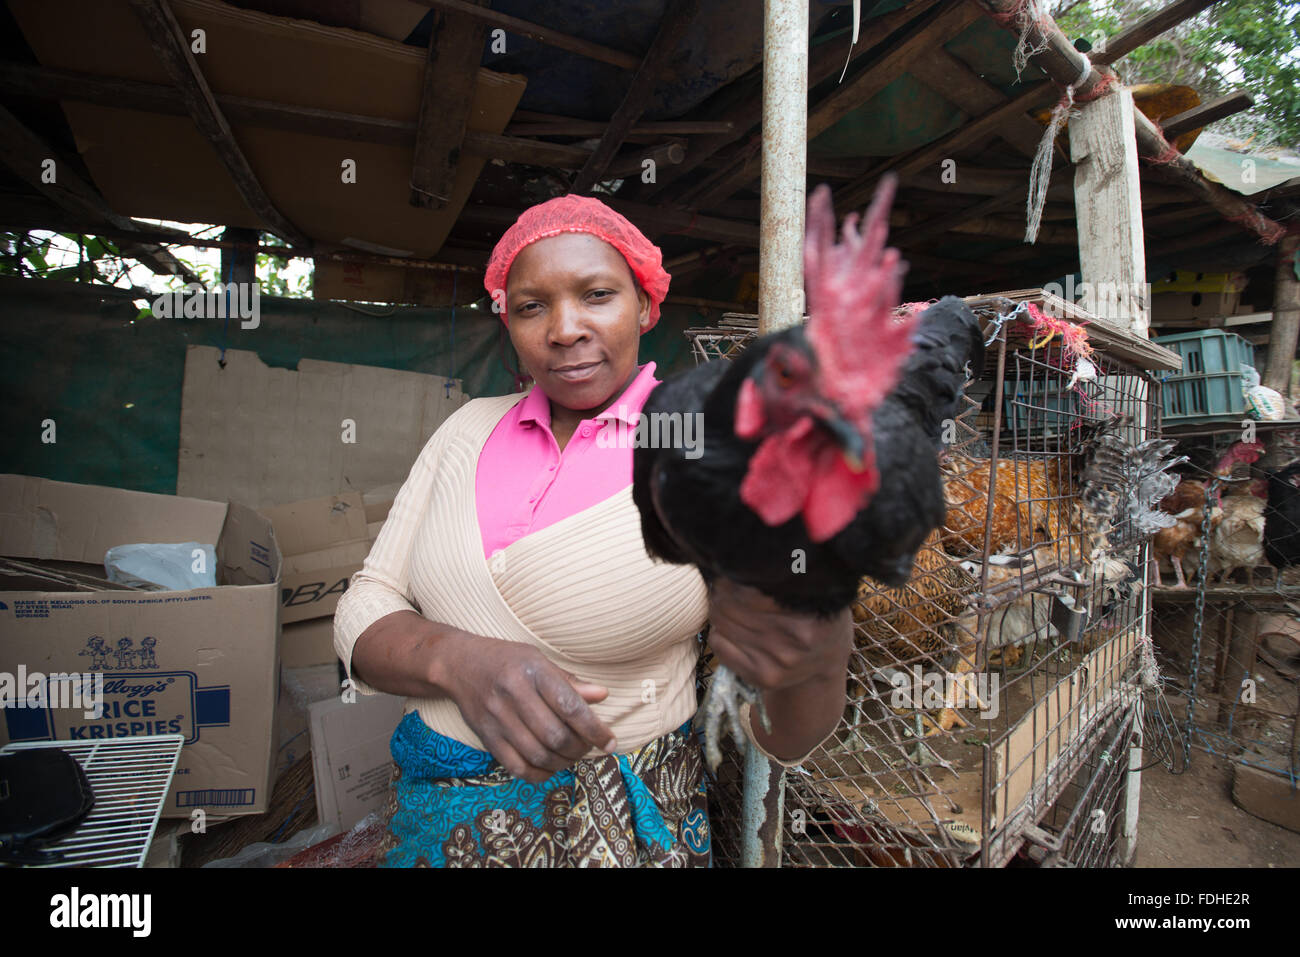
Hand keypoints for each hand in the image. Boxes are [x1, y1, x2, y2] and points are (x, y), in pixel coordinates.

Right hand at [440, 634, 616, 783]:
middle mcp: (514, 694)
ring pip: (538, 755)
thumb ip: (570, 682)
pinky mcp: (486, 737)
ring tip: (571, 755)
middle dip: (579, 748)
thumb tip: (602, 695)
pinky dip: (539, 774)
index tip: (609, 742)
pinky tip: (550, 766)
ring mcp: (497, 718)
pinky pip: (517, 767)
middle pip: (555, 735)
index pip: (570, 706)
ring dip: (562, 762)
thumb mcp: (539, 660)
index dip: (594, 729)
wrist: (459, 663)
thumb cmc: (507, 659)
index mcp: (533, 671)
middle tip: (588, 747)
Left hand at [705, 578, 851, 691]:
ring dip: (718, 608)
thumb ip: (792, 574)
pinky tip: (729, 626)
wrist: (827, 663)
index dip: (733, 575)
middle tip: (721, 582)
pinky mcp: (762, 676)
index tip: (730, 565)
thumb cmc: (817, 616)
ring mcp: (778, 662)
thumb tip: (748, 554)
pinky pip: (720, 645)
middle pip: (732, 606)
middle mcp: (794, 641)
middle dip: (721, 590)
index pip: (751, 591)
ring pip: (723, 623)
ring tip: (723, 600)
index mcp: (808, 615)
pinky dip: (718, 631)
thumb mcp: (818, 591)